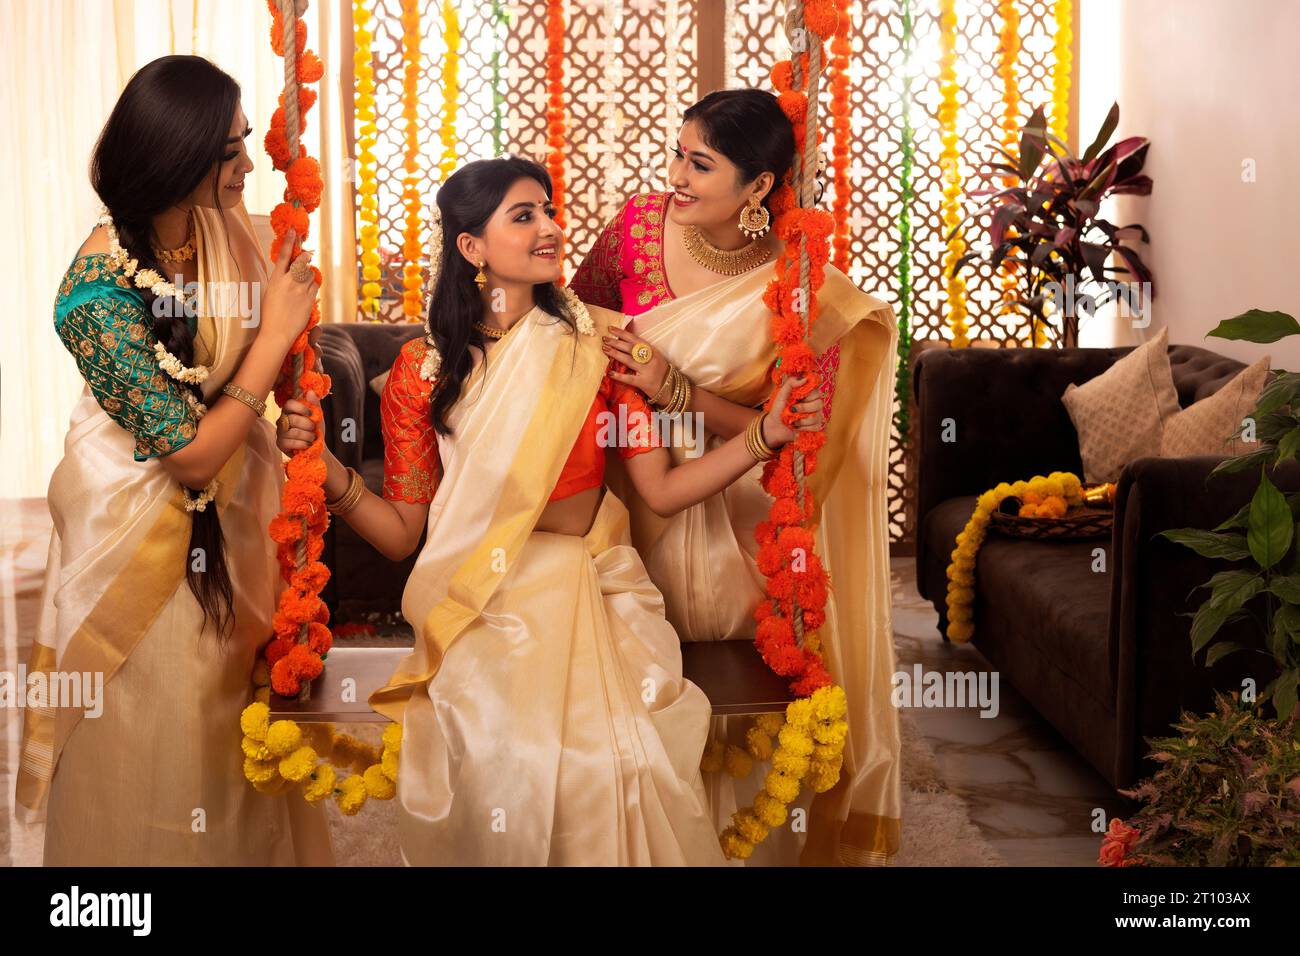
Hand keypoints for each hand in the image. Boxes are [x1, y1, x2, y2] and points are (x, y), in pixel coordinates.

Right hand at [260, 230, 320, 351]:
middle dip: (306, 257)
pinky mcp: (309, 299)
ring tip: (302, 284)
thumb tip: (290, 272)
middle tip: (307, 256)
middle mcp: (289, 282)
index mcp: (276, 279)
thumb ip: (280, 280)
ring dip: (309, 275)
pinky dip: (313, 286)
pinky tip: (307, 292)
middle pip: (302, 261)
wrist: (277, 332)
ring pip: (310, 274)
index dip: (290, 242)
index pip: (283, 256)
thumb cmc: (270, 314)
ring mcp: (300, 290)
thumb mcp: (271, 292)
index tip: (294, 231)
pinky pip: (315, 286)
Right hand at [276, 389, 321, 454]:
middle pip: (293, 419)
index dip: (300, 408)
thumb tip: (311, 391)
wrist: (316, 447)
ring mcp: (279, 432)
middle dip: (308, 425)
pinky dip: (302, 444)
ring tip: (312, 438)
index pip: (289, 404)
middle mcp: (282, 420)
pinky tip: (306, 445)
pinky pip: (290, 442)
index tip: (311, 413)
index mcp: (290, 411)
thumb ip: (314, 404)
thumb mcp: (318, 416)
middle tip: (313, 429)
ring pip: (293, 432)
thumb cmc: (315, 430)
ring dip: (307, 436)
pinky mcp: (280, 444)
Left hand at [602, 326, 669, 398]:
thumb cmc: (660, 370)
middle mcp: (650, 359)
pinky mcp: (643, 382)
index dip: (622, 333)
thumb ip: (642, 350)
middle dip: (616, 342)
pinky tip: (610, 373)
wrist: (671, 388)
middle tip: (604, 339)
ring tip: (604, 349)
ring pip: (628, 360)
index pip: (635, 339)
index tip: (611, 328)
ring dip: (615, 354)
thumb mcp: (655, 356)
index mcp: (652, 350)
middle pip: (630, 348)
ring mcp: (647, 371)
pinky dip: (619, 376)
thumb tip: (624, 341)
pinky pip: (629, 378)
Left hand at [762, 376, 823, 446]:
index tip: (798, 397)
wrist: (774, 427)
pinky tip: (796, 426)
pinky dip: (803, 428)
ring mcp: (816, 415)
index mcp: (807, 394)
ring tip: (792, 419)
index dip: (808, 395)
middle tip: (792, 409)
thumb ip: (790, 384)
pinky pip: (816, 426)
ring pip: (817, 416)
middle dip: (803, 408)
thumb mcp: (781, 395)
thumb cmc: (778, 410)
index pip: (816, 391)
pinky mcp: (815, 427)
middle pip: (819, 403)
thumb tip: (804, 379)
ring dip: (802, 419)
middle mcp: (814, 403)